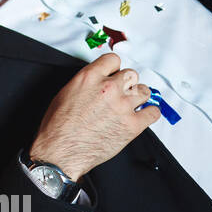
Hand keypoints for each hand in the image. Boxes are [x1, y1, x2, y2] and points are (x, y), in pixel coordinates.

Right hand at [29, 53, 158, 180]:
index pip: (113, 60)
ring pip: (144, 91)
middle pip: (131, 74)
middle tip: (122, 92)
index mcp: (89, 78)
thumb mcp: (65, 94)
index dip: (114, 68)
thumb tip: (96, 83)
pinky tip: (143, 115)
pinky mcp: (132, 125)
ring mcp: (122, 106)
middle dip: (127, 83)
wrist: (61, 151)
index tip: (114, 74)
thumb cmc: (58, 127)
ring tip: (133, 103)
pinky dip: (150, 113)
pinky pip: (153, 113)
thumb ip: (85, 84)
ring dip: (139, 96)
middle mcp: (108, 89)